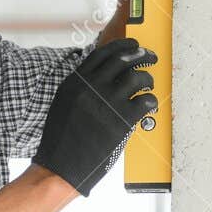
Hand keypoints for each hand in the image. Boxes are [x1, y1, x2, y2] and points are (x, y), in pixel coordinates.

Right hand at [33, 38, 157, 195]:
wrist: (60, 166)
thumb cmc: (61, 140)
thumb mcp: (64, 103)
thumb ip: (82, 87)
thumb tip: (103, 77)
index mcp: (76, 81)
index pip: (103, 53)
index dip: (122, 46)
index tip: (132, 45)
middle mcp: (92, 87)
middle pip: (123, 60)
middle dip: (141, 55)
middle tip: (150, 56)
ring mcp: (108, 102)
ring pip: (138, 77)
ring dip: (148, 79)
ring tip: (149, 84)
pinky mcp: (122, 119)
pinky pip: (145, 101)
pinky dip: (151, 101)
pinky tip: (149, 105)